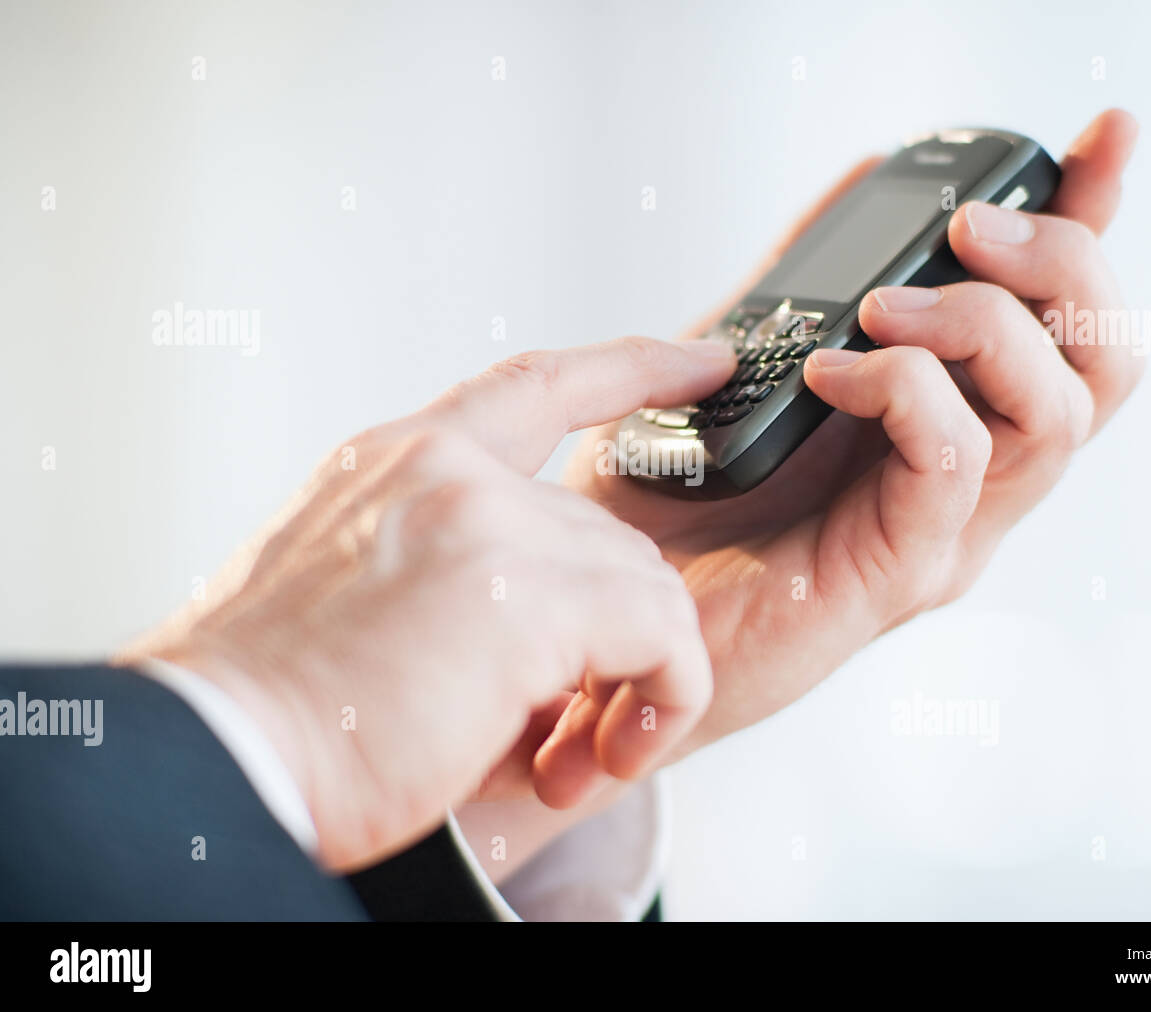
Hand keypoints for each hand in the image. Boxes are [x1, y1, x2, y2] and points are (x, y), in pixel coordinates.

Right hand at [118, 337, 735, 870]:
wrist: (215, 764)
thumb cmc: (276, 707)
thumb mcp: (353, 600)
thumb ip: (453, 578)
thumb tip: (555, 650)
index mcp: (395, 464)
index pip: (535, 386)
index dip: (628, 368)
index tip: (699, 360)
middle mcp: (443, 472)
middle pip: (605, 535)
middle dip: (609, 638)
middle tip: (570, 733)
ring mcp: (486, 521)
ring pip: (643, 586)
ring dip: (630, 680)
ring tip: (572, 760)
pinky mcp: (528, 595)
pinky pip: (662, 637)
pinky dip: (660, 699)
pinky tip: (607, 755)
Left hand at [565, 110, 1142, 777]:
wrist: (606, 634)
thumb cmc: (665, 514)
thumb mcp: (737, 368)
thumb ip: (801, 288)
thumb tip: (860, 185)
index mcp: (938, 424)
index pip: (1054, 325)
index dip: (1094, 227)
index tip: (1103, 137)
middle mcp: (964, 477)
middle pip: (1096, 367)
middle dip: (1063, 266)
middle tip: (971, 225)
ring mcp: (943, 529)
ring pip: (1055, 413)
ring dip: (982, 325)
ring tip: (884, 307)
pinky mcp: (899, 573)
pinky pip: (958, 463)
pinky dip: (909, 391)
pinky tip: (833, 374)